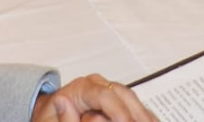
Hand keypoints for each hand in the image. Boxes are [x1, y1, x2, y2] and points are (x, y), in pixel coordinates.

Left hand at [32, 75, 157, 121]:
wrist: (52, 118)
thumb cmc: (52, 120)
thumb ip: (64, 118)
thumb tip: (63, 102)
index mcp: (81, 88)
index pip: (103, 95)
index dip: (117, 110)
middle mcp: (97, 85)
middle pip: (123, 94)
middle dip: (134, 113)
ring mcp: (109, 90)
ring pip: (131, 99)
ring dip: (142, 114)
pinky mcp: (117, 101)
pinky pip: (134, 105)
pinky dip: (143, 115)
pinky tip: (151, 121)